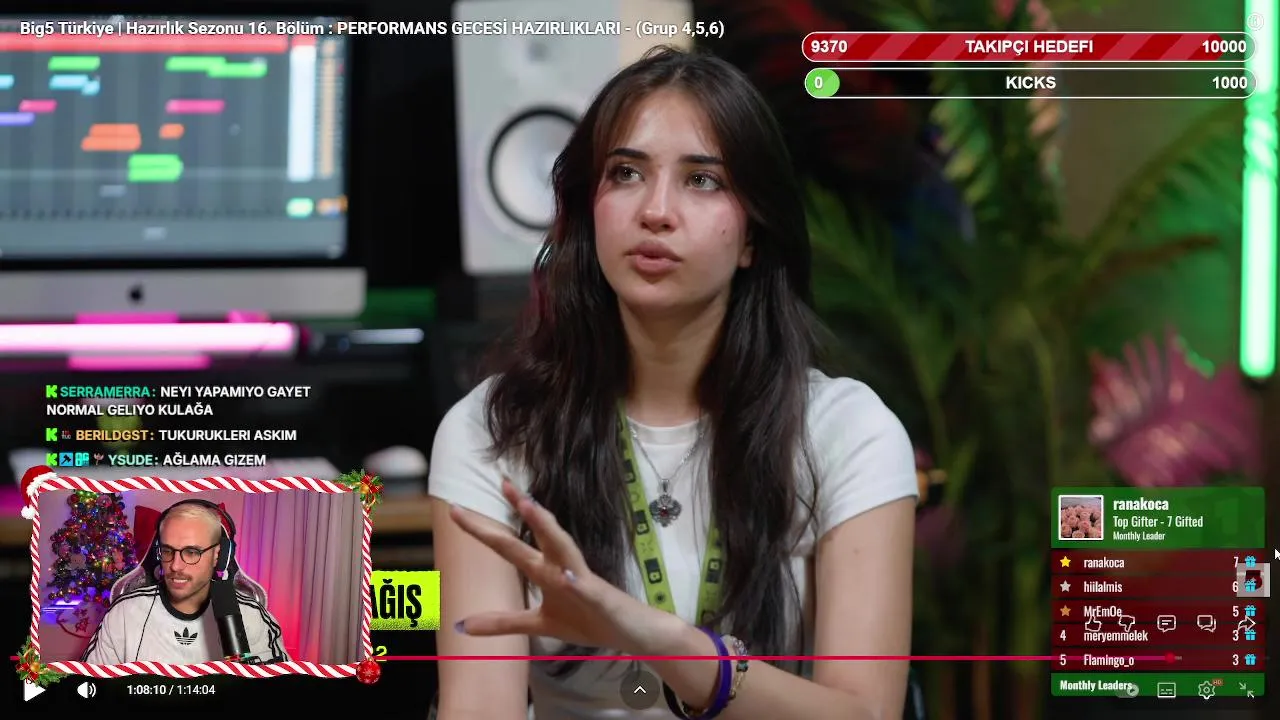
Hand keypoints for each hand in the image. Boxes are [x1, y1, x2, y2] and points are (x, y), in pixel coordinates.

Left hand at [450, 479, 680, 654]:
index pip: (509, 546)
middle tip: (503, 481)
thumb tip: (461, 624)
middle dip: (520, 507)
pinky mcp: (602, 599)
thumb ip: (502, 621)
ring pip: (564, 549)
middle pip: (536, 535)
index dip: (481, 530)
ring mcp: (582, 582)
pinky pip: (588, 590)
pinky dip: (578, 583)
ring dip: (547, 527)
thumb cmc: (588, 621)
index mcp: (544, 571)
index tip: (454, 508)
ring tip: (529, 505)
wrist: (631, 632)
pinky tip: (568, 575)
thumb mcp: (539, 624)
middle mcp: (560, 568)